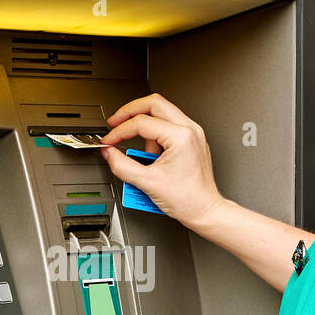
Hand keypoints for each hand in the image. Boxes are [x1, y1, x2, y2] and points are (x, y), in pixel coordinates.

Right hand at [99, 93, 227, 231]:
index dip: (120, 131)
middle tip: (116, 122)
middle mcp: (190, 129)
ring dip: (145, 128)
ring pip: (162, 112)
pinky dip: (155, 136)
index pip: (141, 123)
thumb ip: (122, 165)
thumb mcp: (147, 183)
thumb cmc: (187, 200)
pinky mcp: (191, 140)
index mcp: (181, 137)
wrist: (204, 211)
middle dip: (130, 112)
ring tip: (144, 155)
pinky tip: (153, 156)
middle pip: (153, 103)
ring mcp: (193, 133)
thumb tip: (109, 153)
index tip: (110, 140)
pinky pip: (168, 126)